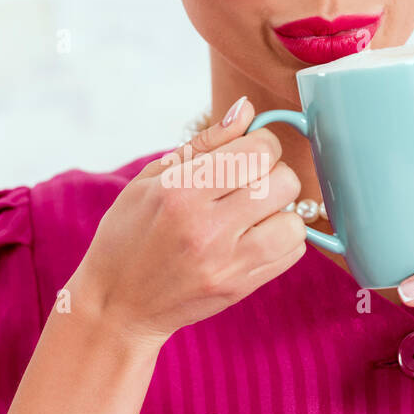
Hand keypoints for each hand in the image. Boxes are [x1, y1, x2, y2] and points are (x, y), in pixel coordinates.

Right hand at [69, 98, 305, 344]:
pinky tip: (254, 236)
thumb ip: (203, 143)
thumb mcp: (150, 180)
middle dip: (273, 173)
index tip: (247, 153)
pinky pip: (294, 252)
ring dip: (281, 210)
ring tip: (253, 214)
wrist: (118, 303)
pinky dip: (282, 238)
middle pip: (284, 181)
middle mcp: (207, 228)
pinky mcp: (241, 287)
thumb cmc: (129, 235)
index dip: (261, 143)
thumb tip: (246, 110)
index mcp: (181, 192)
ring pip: (295, 220)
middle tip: (249, 183)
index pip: (259, 150)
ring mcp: (227, 263)